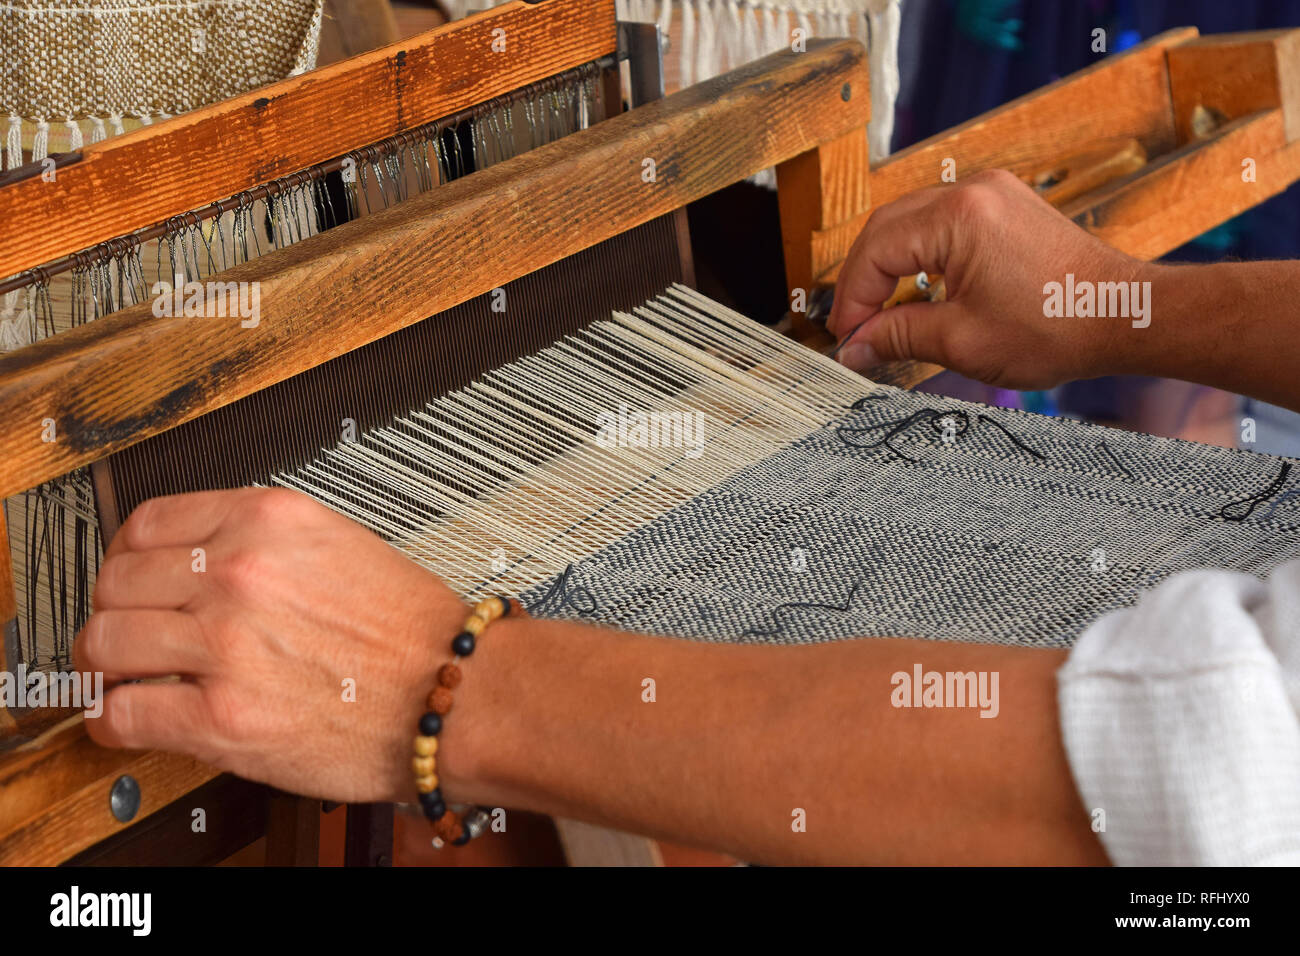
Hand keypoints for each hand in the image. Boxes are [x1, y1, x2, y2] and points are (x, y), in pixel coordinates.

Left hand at [75, 487, 465, 803]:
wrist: (456, 693)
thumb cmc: (417, 631)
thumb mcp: (341, 545)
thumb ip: (265, 545)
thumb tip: (201, 567)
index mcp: (270, 520)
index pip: (146, 522)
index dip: (125, 556)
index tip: (128, 577)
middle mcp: (240, 573)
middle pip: (115, 581)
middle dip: (112, 610)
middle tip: (122, 633)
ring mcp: (226, 643)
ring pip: (105, 643)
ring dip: (103, 666)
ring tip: (119, 679)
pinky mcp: (222, 717)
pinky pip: (123, 712)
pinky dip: (114, 721)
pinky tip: (130, 719)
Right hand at [827, 168, 1152, 389]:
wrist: (1121, 315)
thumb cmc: (1058, 327)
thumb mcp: (963, 341)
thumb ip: (898, 337)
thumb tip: (855, 347)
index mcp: (957, 217)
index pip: (875, 251)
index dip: (852, 299)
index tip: (846, 338)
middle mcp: (972, 192)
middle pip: (886, 228)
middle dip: (862, 280)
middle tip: (853, 328)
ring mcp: (990, 194)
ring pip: (909, 222)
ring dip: (887, 267)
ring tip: (878, 314)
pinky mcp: (1003, 206)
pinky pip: (940, 222)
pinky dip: (918, 256)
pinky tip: (913, 291)